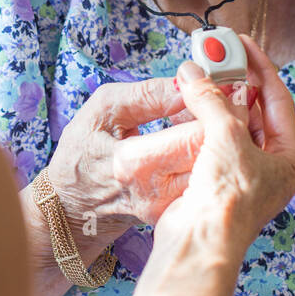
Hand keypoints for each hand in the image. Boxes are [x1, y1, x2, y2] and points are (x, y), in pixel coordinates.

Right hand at [45, 76, 204, 244]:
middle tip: (220, 98)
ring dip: (218, 140)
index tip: (216, 86)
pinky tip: (194, 144)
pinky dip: (210, 159)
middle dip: (223, 121)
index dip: (216, 106)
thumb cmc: (80, 155)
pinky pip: (206, 181)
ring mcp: (169, 207)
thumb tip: (188, 83)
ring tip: (203, 120)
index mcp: (135, 163)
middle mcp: (157, 191)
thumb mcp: (103, 110)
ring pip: (215, 168)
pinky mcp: (176, 212)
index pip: (199, 134)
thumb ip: (148, 94)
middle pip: (215, 153)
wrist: (71, 206)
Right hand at [153, 36, 294, 261]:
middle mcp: (270, 167)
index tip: (241, 42)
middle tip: (216, 56)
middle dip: (234, 82)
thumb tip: (193, 72)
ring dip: (215, 100)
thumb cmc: (229, 198)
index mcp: (289, 158)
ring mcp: (243, 175)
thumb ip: (211, 98)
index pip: (278, 99)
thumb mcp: (226, 136)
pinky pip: (211, 140)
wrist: (200, 242)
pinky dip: (200, 121)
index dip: (260, 67)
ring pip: (231, 125)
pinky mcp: (216, 181)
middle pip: (254, 111)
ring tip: (199, 75)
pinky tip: (188, 105)